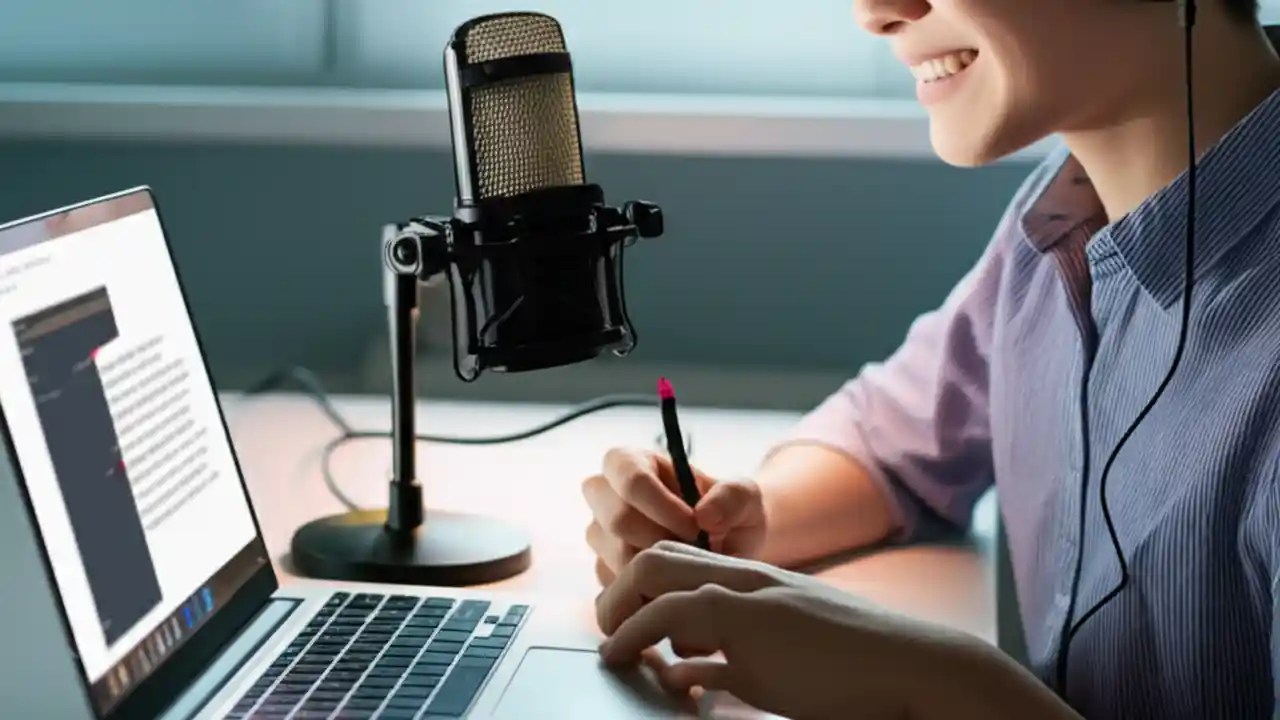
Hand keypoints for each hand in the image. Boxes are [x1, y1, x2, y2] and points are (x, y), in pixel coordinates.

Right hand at [582, 447, 765, 585]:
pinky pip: (621, 586)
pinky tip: (677, 580)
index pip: (629, 477)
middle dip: (663, 539)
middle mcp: (603, 495)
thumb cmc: (729, 512)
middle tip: (697, 548)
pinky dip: (653, 588)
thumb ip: (732, 497)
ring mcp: (599, 534)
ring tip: (691, 562)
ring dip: (661, 566)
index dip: (663, 505)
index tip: (696, 526)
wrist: (728, 544)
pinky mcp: (603, 570)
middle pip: (618, 520)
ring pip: (619, 557)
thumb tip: (704, 516)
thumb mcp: (744, 496)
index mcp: (628, 462)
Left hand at [595, 541, 1076, 719]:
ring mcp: (753, 617)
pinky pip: (694, 657)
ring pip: (663, 600)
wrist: (911, 663)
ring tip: (614, 655)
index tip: (618, 613)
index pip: (670, 553)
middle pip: (652, 563)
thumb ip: (734, 642)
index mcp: (751, 573)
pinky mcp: (762, 658)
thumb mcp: (785, 632)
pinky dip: (665, 670)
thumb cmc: (850, 651)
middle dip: (614, 595)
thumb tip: (683, 668)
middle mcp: (746, 584)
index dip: (632, 580)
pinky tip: (664, 686)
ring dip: (624, 628)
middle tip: (606, 629)